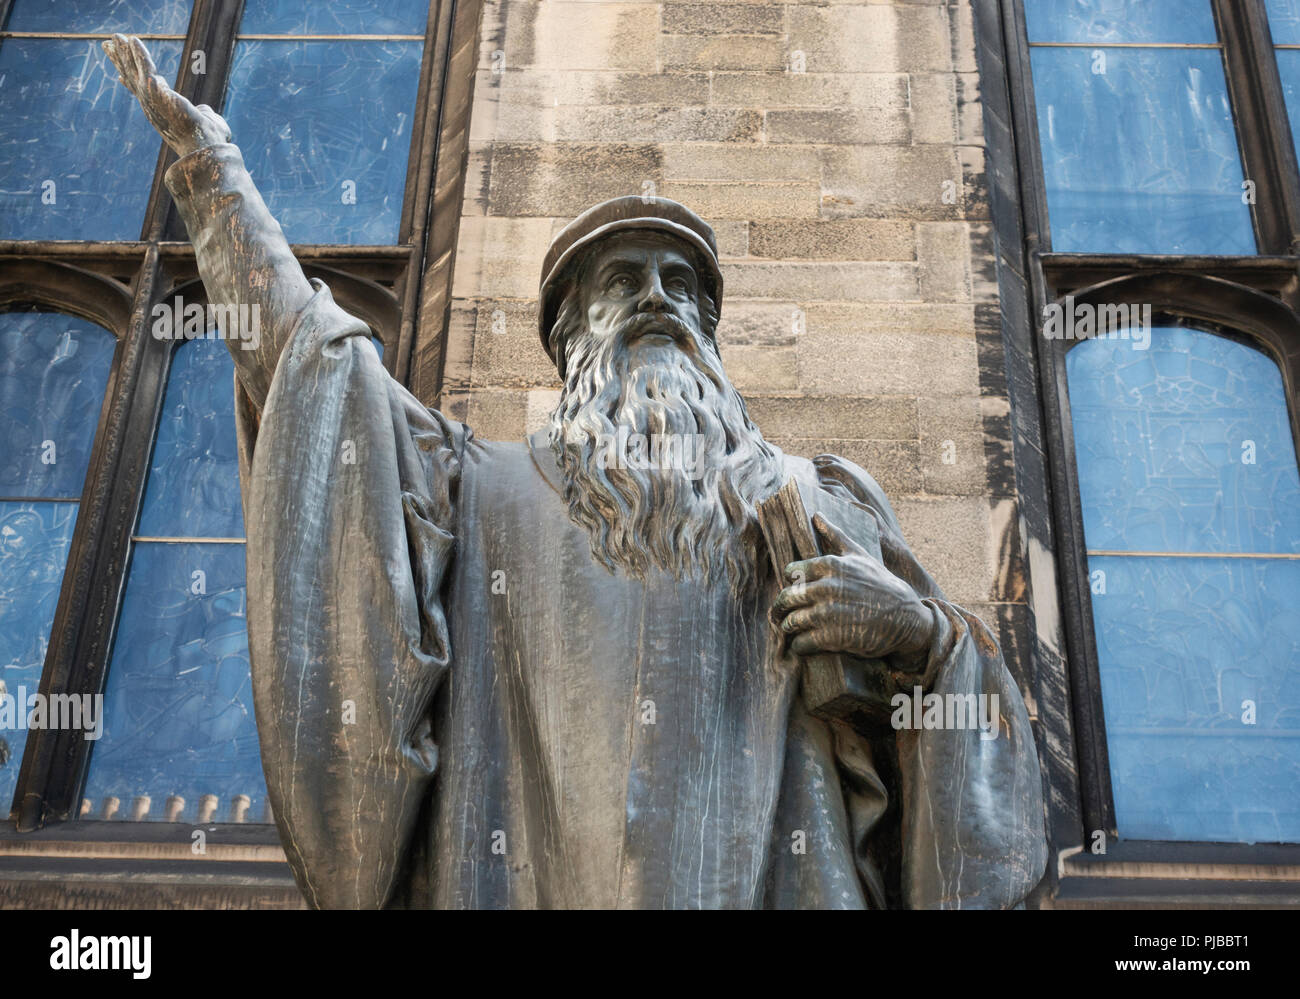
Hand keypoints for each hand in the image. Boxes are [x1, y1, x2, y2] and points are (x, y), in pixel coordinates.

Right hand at [102, 34, 230, 155]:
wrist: (206, 146)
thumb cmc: (209, 138)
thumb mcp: (204, 121)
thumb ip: (201, 113)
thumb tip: (203, 110)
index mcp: (160, 112)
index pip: (142, 95)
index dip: (130, 84)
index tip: (119, 75)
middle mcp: (151, 105)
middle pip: (131, 78)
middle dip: (120, 60)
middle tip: (108, 44)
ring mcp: (151, 98)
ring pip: (134, 70)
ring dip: (124, 52)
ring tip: (115, 36)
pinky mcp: (157, 92)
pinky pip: (146, 67)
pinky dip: (139, 53)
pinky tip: (132, 40)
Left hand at [773, 513, 936, 663]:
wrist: (906, 618)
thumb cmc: (881, 584)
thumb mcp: (859, 555)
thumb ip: (835, 535)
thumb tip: (816, 515)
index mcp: (831, 566)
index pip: (791, 572)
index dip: (789, 581)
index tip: (791, 588)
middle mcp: (827, 587)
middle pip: (786, 598)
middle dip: (779, 608)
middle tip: (778, 614)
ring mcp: (829, 613)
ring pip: (791, 621)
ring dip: (788, 627)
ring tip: (790, 629)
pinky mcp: (833, 638)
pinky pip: (802, 643)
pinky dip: (799, 645)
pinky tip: (803, 643)